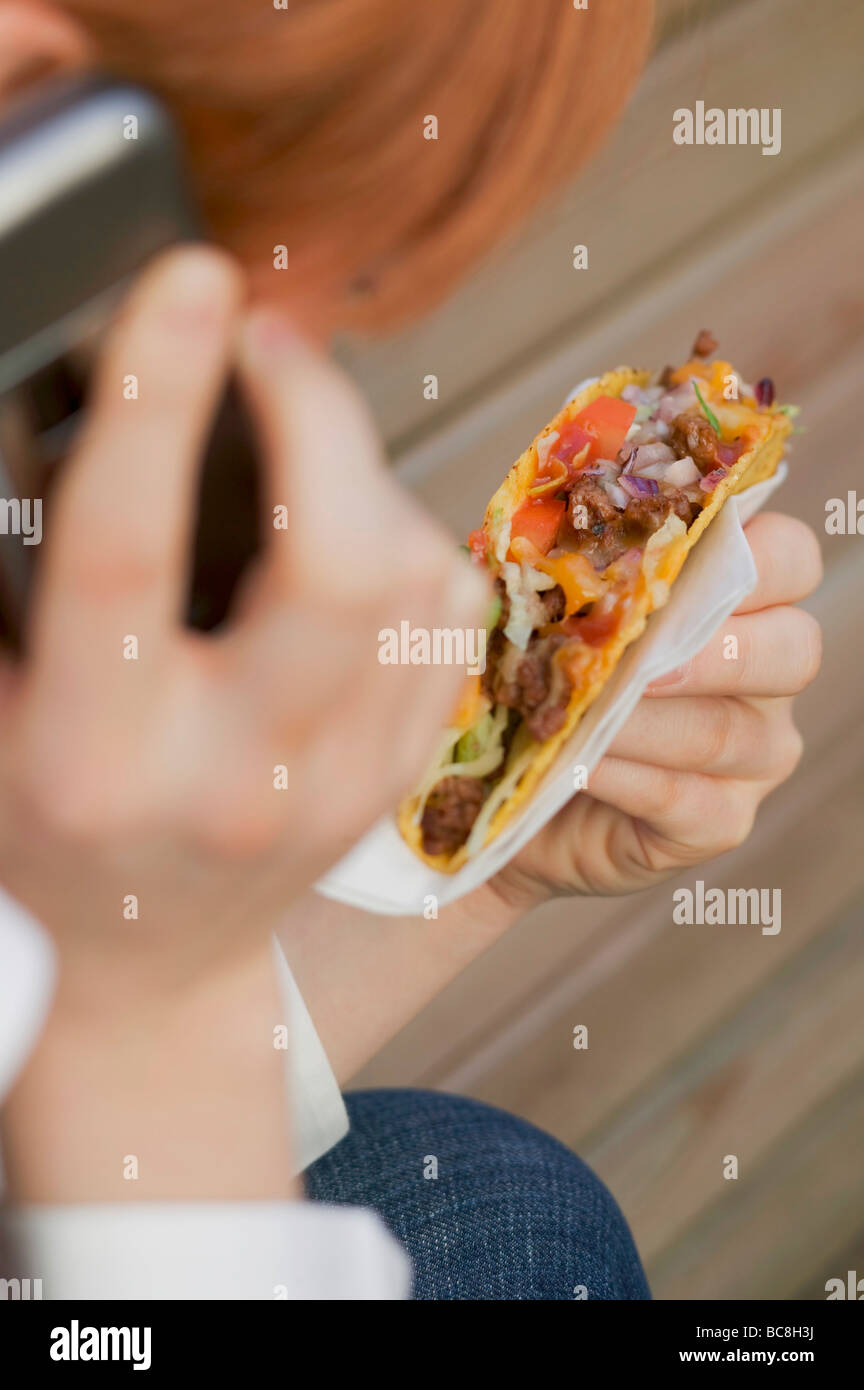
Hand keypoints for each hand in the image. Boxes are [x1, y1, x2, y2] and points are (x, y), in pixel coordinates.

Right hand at [0, 246, 488, 990]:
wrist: (140, 969)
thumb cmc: (42, 825)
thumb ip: (35, 569)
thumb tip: (99, 408)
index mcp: (95, 751)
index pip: (127, 557)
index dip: (155, 400)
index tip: (188, 278)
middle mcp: (231, 775)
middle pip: (331, 566)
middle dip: (318, 412)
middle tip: (268, 341)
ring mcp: (335, 787)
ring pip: (412, 580)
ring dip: (363, 471)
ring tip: (300, 447)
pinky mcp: (397, 783)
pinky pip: (450, 623)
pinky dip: (414, 542)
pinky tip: (354, 534)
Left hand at [490, 512, 821, 907]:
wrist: (513, 786)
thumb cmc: (547, 676)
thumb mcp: (548, 613)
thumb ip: (563, 572)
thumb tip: (526, 542)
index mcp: (742, 602)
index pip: (790, 559)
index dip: (758, 556)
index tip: (678, 561)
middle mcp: (767, 678)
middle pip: (792, 648)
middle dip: (714, 651)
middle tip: (638, 660)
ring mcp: (755, 755)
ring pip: (729, 731)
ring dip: (647, 722)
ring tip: (580, 713)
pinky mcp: (722, 821)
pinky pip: (690, 800)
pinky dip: (628, 780)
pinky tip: (578, 765)